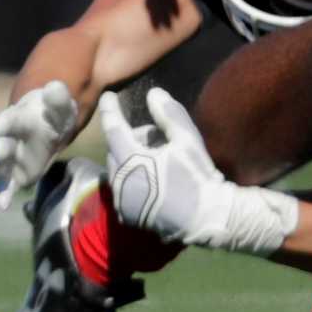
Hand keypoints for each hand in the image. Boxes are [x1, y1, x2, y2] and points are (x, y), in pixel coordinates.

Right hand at [0, 81, 77, 208]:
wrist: (50, 125)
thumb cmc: (54, 112)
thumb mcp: (61, 104)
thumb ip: (58, 97)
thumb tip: (55, 86)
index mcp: (18, 118)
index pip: (9, 119)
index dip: (5, 122)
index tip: (1, 126)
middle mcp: (9, 139)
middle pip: (1, 144)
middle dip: (0, 148)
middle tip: (0, 152)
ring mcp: (11, 158)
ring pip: (0, 165)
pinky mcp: (16, 173)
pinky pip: (7, 185)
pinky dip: (3, 194)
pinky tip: (2, 205)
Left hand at [101, 88, 297, 254]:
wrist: (204, 217)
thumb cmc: (197, 175)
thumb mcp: (187, 140)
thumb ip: (168, 115)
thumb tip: (153, 94)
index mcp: (132, 161)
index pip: (114, 128)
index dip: (110, 110)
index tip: (107, 96)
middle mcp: (119, 181)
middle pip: (116, 148)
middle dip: (132, 138)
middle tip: (159, 137)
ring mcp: (121, 200)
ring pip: (117, 168)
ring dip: (131, 158)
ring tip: (160, 158)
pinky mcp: (126, 214)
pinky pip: (121, 187)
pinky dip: (132, 177)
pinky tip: (155, 178)